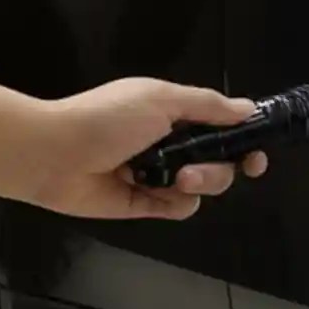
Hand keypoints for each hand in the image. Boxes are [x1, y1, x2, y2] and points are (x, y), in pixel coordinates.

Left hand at [31, 78, 268, 219]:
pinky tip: (156, 194)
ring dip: (198, 184)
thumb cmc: (106, 118)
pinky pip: (179, 209)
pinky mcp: (145, 204)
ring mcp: (160, 176)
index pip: (226, 129)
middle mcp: (174, 145)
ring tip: (173, 180)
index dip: (246, 142)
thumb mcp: (161, 99)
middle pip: (222, 162)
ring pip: (205, 187)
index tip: (256, 156)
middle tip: (194, 168)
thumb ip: (208, 106)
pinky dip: (174, 204)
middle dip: (219, 167)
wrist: (53, 154)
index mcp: (178, 115)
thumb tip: (248, 108)